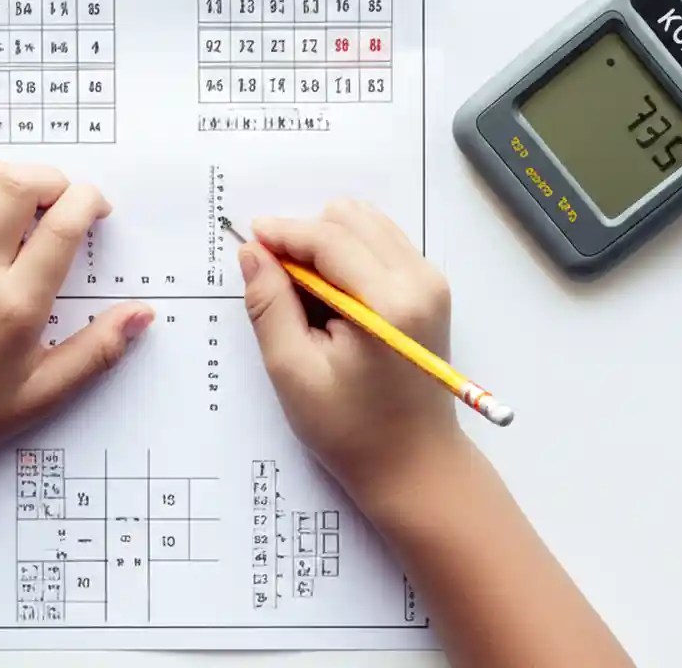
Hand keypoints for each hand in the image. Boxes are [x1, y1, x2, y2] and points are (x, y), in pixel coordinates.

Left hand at [0, 161, 154, 473]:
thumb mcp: (43, 394)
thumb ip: (98, 351)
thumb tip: (142, 315)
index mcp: (17, 305)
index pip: (63, 224)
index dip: (88, 200)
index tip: (94, 208)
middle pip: (17, 185)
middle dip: (49, 177)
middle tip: (57, 195)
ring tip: (8, 192)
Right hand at [239, 199, 459, 511]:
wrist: (414, 463)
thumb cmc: (350, 430)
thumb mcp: (293, 371)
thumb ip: (269, 306)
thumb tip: (253, 252)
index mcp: (389, 303)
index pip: (330, 239)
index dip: (284, 232)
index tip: (249, 238)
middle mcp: (420, 281)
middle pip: (352, 218)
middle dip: (307, 237)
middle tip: (278, 279)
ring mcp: (432, 282)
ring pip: (368, 224)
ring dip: (329, 243)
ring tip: (306, 293)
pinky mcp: (431, 289)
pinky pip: (382, 244)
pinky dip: (350, 255)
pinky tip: (332, 296)